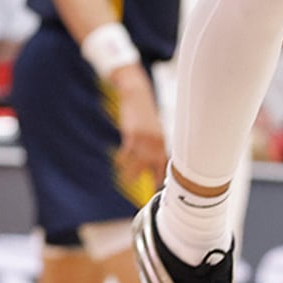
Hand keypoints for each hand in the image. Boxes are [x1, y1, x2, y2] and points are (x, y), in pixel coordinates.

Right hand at [113, 69, 167, 188]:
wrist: (137, 95)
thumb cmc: (144, 113)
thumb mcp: (154, 130)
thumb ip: (155, 145)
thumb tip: (155, 161)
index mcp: (162, 141)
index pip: (163, 165)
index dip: (158, 178)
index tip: (155, 188)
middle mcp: (156, 142)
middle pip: (152, 166)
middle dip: (145, 178)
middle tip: (136, 185)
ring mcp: (145, 139)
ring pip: (138, 163)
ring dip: (131, 174)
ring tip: (125, 179)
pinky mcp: (133, 134)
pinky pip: (127, 153)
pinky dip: (122, 160)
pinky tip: (119, 162)